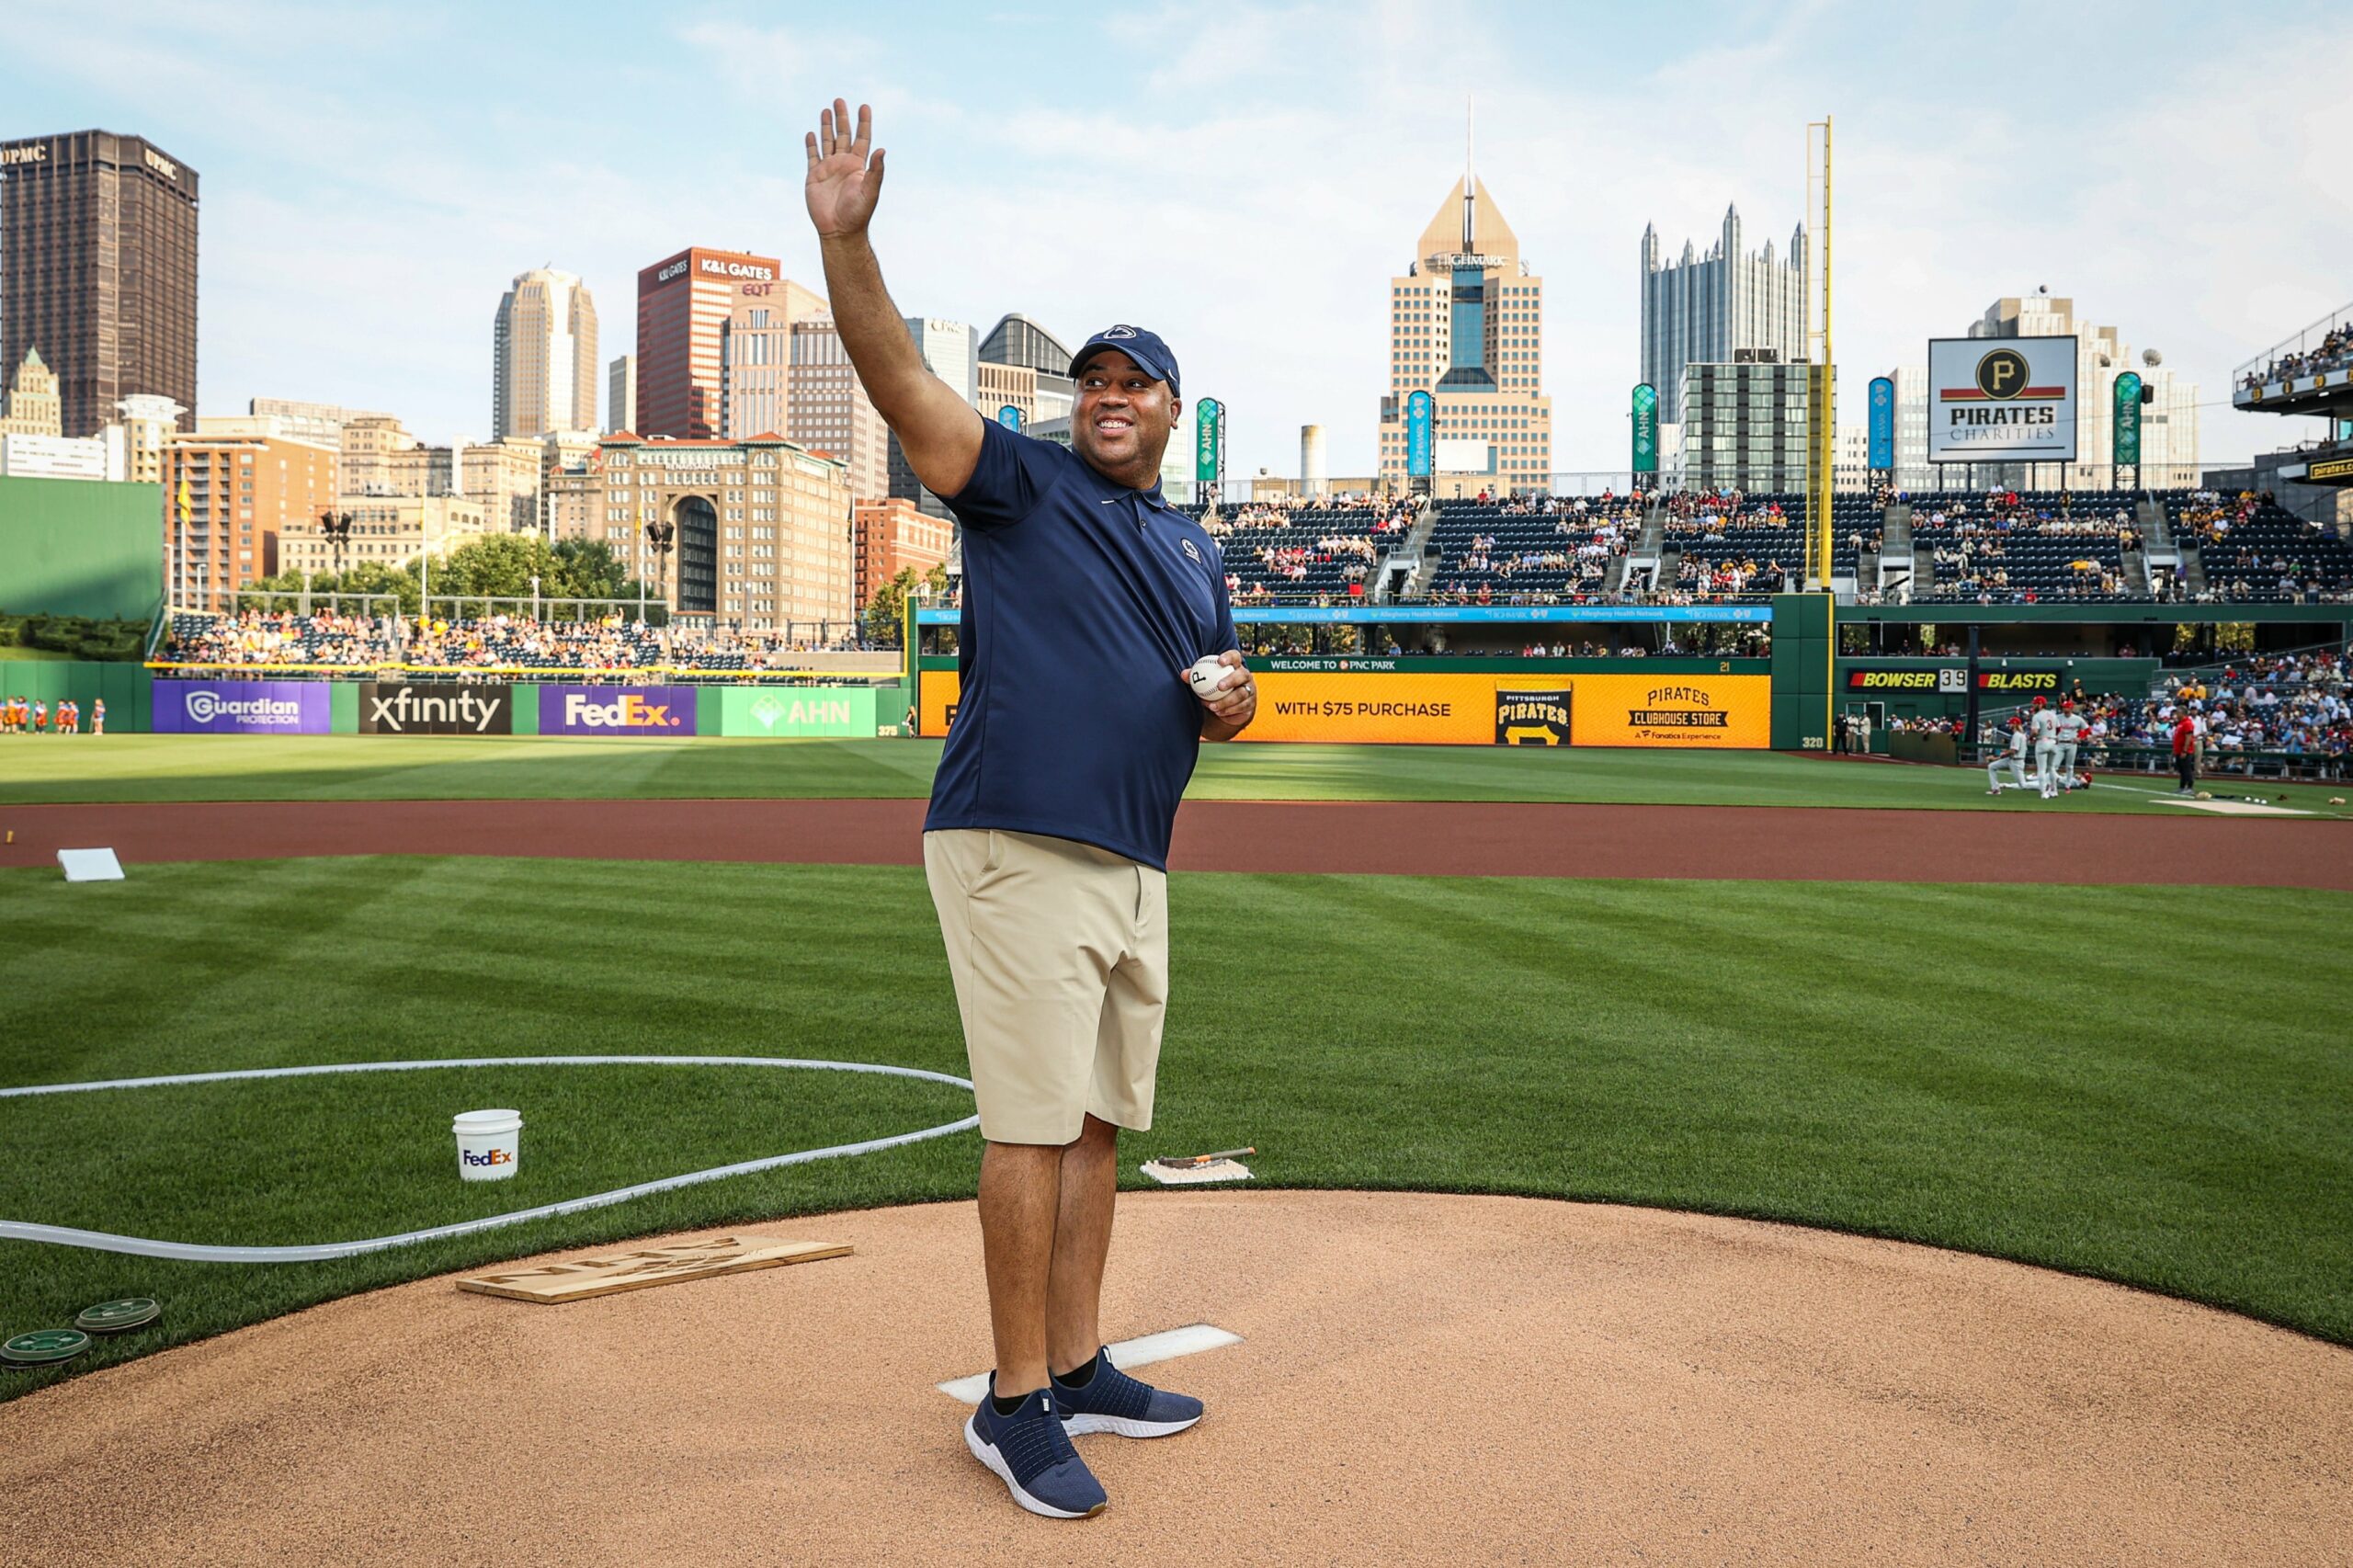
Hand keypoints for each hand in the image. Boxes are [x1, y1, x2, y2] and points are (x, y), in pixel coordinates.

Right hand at [805, 98, 883, 238]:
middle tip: (839, 100)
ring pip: (827, 142)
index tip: (864, 106)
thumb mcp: (870, 191)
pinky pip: (812, 156)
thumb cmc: (857, 213)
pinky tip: (811, 133)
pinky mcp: (814, 176)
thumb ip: (876, 171)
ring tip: (826, 110)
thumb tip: (882, 150)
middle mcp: (844, 164)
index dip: (863, 123)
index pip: (862, 138)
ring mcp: (828, 169)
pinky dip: (811, 145)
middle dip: (842, 118)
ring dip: (827, 126)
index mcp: (858, 165)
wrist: (839, 230)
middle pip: (843, 135)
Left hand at [1183, 649, 1254, 733]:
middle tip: (1219, 686)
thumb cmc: (1213, 689)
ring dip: (1227, 701)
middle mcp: (1245, 676)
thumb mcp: (1204, 682)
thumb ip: (1194, 677)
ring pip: (1242, 694)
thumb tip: (1184, 674)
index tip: (1219, 662)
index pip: (1235, 656)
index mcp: (1235, 666)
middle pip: (1242, 675)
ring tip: (1213, 706)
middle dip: (1232, 680)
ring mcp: (1250, 690)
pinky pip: (1241, 707)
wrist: (1226, 707)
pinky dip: (1229, 710)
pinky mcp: (1250, 704)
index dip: (1229, 657)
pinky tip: (1218, 712)